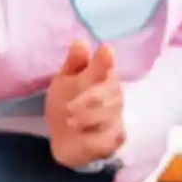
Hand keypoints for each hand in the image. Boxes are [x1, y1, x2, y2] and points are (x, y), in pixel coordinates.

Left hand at [45, 41, 124, 167]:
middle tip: (69, 107)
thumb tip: (81, 42)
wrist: (67, 138)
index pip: (106, 65)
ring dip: (88, 118)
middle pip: (108, 93)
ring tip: (70, 122)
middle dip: (88, 100)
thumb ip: (74, 65)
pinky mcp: (116, 138)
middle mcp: (114, 95)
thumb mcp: (65, 82)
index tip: (105, 50)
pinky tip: (82, 135)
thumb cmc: (67, 103)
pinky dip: (93, 137)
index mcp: (102, 77)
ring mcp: (117, 117)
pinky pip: (109, 137)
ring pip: (108, 115)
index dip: (105, 60)